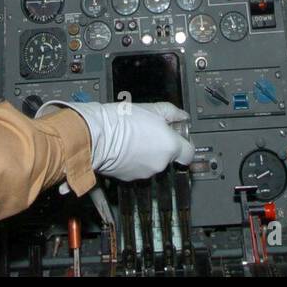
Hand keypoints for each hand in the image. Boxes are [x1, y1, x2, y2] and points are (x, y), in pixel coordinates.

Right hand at [37, 100, 194, 181]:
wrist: (97, 135)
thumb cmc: (121, 120)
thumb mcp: (152, 108)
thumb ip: (172, 113)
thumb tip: (182, 116)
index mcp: (170, 146)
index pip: (189, 153)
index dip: (184, 145)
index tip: (178, 138)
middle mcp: (160, 163)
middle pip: (169, 157)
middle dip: (161, 146)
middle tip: (150, 132)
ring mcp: (145, 172)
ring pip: (152, 163)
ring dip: (147, 153)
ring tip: (134, 138)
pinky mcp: (130, 177)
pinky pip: (137, 168)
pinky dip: (134, 160)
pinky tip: (126, 147)